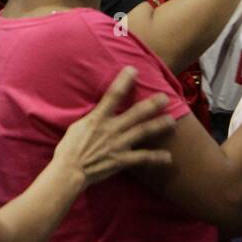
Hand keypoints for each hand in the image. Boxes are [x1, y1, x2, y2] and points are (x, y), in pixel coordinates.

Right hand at [52, 67, 175, 187]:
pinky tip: (168, 157)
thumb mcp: (79, 126)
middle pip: (136, 113)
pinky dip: (156, 158)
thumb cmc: (70, 148)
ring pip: (143, 132)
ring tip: (171, 121)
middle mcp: (111, 129)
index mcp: (98, 118)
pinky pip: (142, 158)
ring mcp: (118, 144)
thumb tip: (103, 108)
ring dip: (158, 126)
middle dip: (152, 104)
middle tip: (165, 97)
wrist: (69, 170)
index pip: (112, 95)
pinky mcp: (121, 160)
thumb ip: (94, 117)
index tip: (133, 70)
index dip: (123, 81)